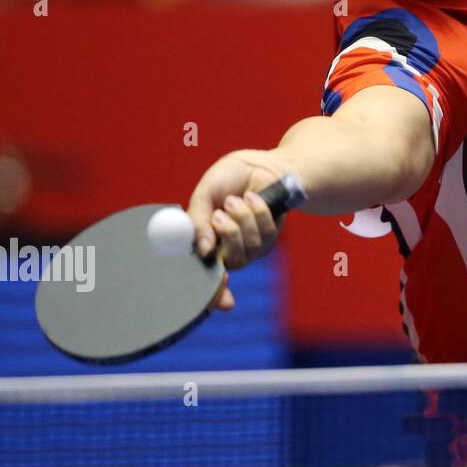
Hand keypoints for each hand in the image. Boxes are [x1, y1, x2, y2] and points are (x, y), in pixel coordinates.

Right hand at [186, 149, 296, 306]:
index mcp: (202, 244)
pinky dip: (258, 210)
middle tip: (220, 213)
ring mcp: (249, 247)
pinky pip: (266, 231)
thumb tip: (202, 250)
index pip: (207, 281)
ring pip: (250, 245)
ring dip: (242, 217)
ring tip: (235, 199)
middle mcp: (225, 251)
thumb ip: (197, 219)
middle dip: (228, 233)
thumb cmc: (226, 180)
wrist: (255, 165)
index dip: (215, 295)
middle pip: (231, 261)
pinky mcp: (269, 237)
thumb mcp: (204, 194)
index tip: (223, 301)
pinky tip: (253, 198)